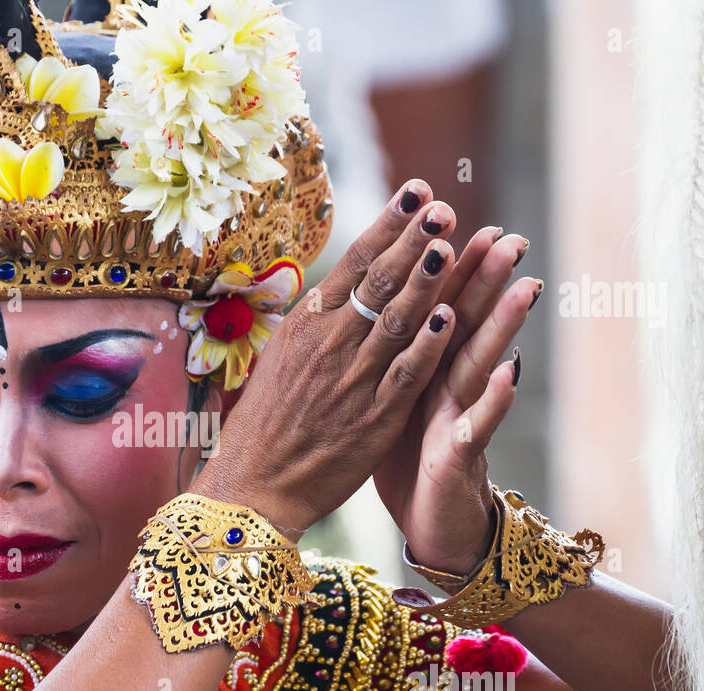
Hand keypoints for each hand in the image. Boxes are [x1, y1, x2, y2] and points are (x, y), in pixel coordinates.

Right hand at [191, 179, 462, 543]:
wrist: (254, 484)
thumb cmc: (264, 422)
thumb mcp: (280, 358)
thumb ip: (315, 322)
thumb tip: (337, 286)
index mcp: (306, 324)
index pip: (355, 262)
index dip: (390, 224)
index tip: (417, 193)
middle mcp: (329, 344)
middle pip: (379, 282)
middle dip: (413, 240)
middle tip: (443, 206)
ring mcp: (352, 379)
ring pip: (395, 320)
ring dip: (425, 282)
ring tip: (449, 245)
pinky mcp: (373, 418)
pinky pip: (405, 375)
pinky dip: (426, 347)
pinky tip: (449, 318)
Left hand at [371, 223, 539, 576]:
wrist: (428, 529)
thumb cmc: (408, 465)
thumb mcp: (389, 404)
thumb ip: (389, 359)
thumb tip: (367, 313)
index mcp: (421, 371)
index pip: (434, 309)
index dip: (444, 269)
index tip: (452, 218)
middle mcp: (446, 389)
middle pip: (465, 327)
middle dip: (486, 282)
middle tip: (509, 236)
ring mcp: (458, 421)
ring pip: (481, 366)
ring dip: (503, 327)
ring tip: (527, 287)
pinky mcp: (460, 460)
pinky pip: (477, 428)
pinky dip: (494, 402)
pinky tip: (511, 372)